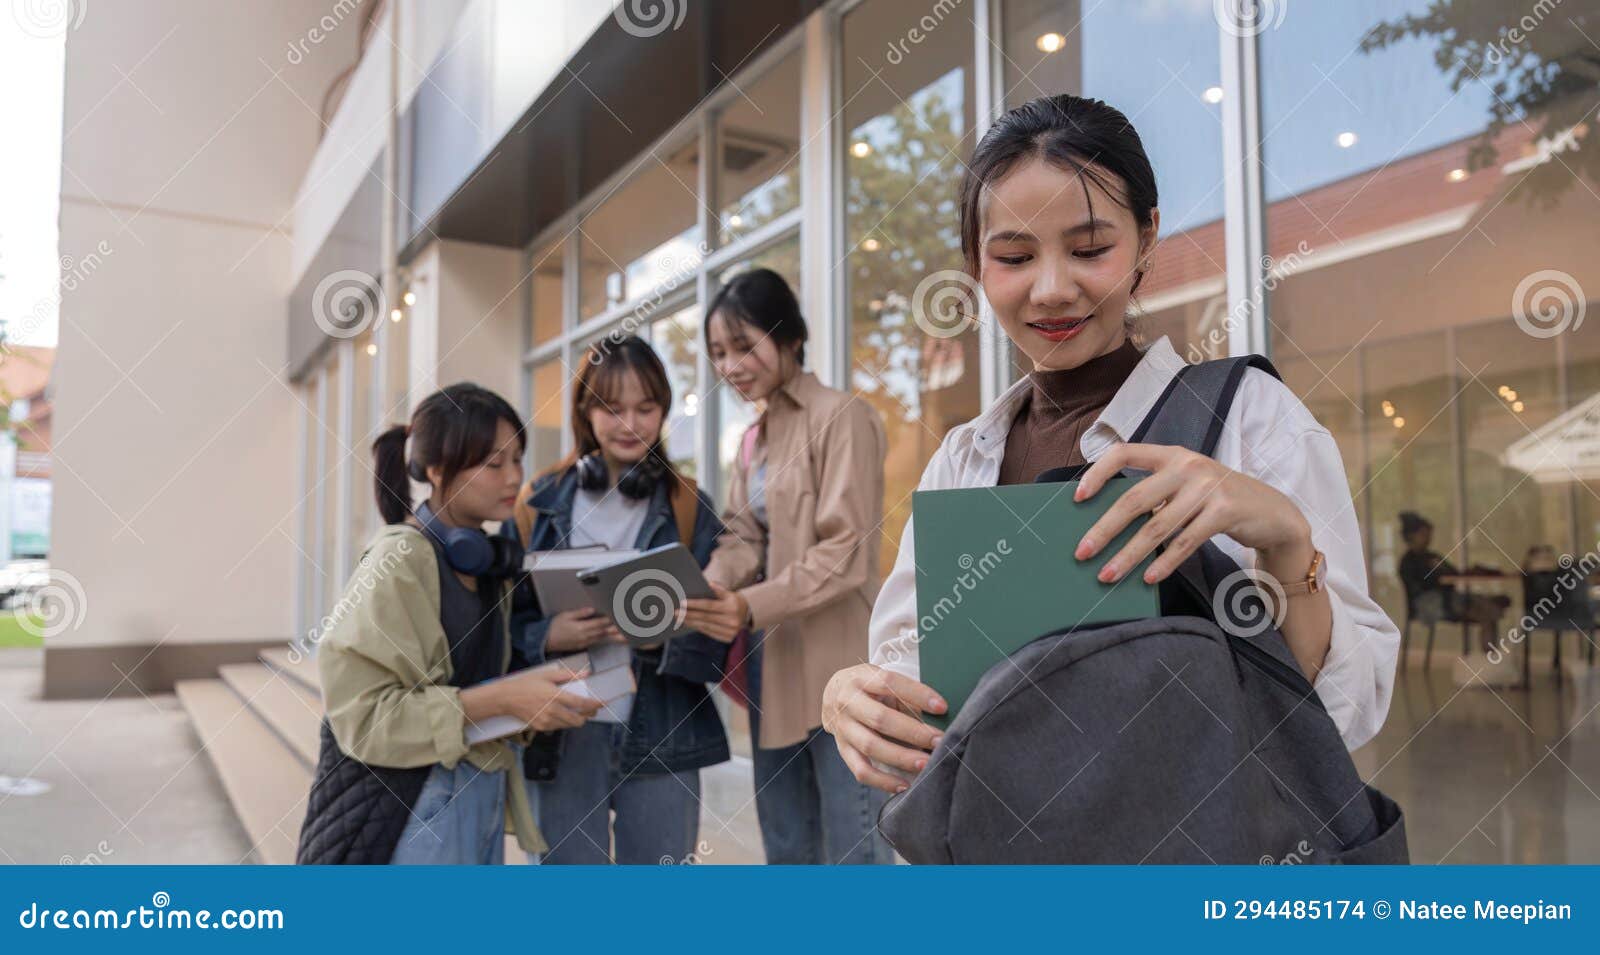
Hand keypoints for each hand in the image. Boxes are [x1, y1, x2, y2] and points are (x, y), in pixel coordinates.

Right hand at [493, 666, 603, 730]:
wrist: (506, 699)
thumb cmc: (526, 684)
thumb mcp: (547, 675)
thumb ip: (568, 675)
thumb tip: (586, 673)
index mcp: (556, 696)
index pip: (582, 704)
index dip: (596, 705)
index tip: (604, 703)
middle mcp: (553, 711)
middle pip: (579, 720)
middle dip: (589, 715)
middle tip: (592, 709)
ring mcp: (547, 721)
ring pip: (570, 725)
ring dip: (577, 719)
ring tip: (579, 711)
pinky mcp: (541, 727)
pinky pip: (559, 727)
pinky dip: (565, 721)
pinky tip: (563, 713)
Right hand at [545, 608, 622, 653]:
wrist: (546, 641)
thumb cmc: (554, 626)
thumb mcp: (566, 616)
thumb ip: (580, 613)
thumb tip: (592, 610)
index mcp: (581, 628)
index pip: (599, 623)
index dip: (610, 620)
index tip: (618, 616)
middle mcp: (584, 636)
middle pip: (603, 631)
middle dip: (614, 628)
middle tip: (625, 625)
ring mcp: (584, 642)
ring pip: (601, 637)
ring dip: (611, 634)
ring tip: (621, 631)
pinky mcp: (582, 646)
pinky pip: (596, 641)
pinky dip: (603, 638)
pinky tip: (608, 635)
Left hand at [681, 583, 748, 642]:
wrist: (748, 614)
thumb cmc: (733, 601)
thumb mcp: (728, 593)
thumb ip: (717, 589)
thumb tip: (704, 585)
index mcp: (731, 607)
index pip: (708, 605)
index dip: (694, 604)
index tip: (681, 603)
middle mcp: (732, 620)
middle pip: (705, 617)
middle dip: (688, 615)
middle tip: (675, 613)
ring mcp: (731, 632)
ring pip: (705, 626)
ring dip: (691, 622)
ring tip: (679, 618)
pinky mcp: (728, 638)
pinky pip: (709, 633)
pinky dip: (698, 628)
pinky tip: (689, 624)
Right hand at [821, 664, 945, 793]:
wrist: (833, 693)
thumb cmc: (870, 688)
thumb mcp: (883, 681)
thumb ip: (906, 695)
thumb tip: (939, 715)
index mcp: (862, 678)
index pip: (890, 683)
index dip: (917, 694)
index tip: (942, 707)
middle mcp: (848, 702)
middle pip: (880, 719)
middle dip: (914, 732)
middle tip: (939, 741)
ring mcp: (843, 728)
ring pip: (871, 746)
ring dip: (901, 758)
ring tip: (926, 764)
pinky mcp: (843, 749)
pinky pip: (861, 770)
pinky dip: (883, 781)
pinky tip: (904, 785)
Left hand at [1072, 443, 1312, 585]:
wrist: (1273, 513)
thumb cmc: (1218, 501)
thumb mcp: (1186, 487)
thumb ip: (1155, 496)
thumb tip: (1106, 526)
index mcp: (1172, 454)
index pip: (1124, 452)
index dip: (1098, 472)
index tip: (1076, 497)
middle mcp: (1188, 465)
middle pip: (1134, 498)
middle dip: (1104, 528)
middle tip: (1082, 552)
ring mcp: (1208, 487)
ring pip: (1157, 526)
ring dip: (1128, 554)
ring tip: (1107, 575)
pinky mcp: (1225, 511)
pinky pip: (1185, 541)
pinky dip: (1164, 562)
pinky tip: (1147, 577)